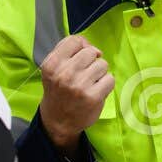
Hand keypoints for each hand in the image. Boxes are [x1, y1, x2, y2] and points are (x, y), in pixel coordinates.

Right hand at [37, 35, 113, 154]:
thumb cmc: (57, 91)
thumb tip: (89, 44)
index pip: (74, 41)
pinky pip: (110, 79)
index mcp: (52, 64)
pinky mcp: (93, 97)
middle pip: (91, 52)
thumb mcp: (53, 69)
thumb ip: (67, 51)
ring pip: (102, 64)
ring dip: (99, 73)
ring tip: (90, 83)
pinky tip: (96, 90)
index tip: (80, 57)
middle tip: (84, 73)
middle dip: (91, 61)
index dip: (81, 46)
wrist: (58, 121)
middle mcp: (64, 73)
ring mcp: (79, 86)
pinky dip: (106, 84)